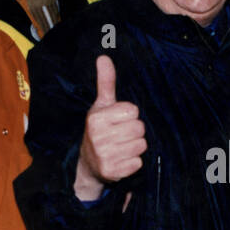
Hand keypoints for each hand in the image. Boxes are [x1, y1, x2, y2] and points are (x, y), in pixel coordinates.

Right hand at [75, 55, 146, 200]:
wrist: (88, 163)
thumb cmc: (100, 129)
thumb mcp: (101, 105)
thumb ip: (106, 82)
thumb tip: (104, 57)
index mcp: (96, 118)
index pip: (133, 111)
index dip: (130, 115)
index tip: (118, 120)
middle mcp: (98, 136)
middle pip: (140, 128)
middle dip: (134, 131)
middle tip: (121, 135)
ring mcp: (104, 155)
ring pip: (141, 145)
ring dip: (135, 147)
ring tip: (121, 147)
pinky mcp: (112, 172)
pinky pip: (138, 162)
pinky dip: (133, 162)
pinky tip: (121, 160)